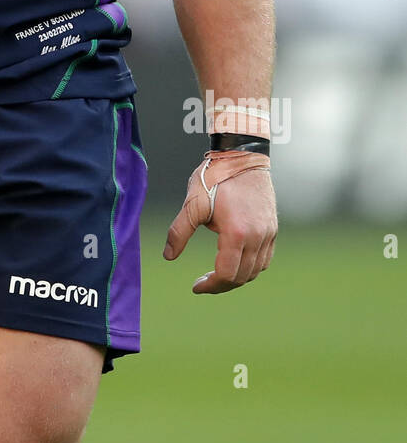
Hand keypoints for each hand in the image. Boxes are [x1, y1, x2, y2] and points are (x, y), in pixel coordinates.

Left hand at [163, 151, 276, 292]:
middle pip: (242, 276)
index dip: (210, 285)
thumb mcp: (193, 203)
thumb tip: (168, 256)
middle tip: (203, 282)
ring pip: (256, 270)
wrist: (242, 155)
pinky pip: (265, 258)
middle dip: (221, 285)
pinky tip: (235, 261)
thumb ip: (179, 232)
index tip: (195, 286)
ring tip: (217, 274)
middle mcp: (257, 237)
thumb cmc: (215, 177)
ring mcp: (268, 233)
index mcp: (236, 233)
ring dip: (236, 277)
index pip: (226, 274)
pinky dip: (251, 266)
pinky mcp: (273, 228)